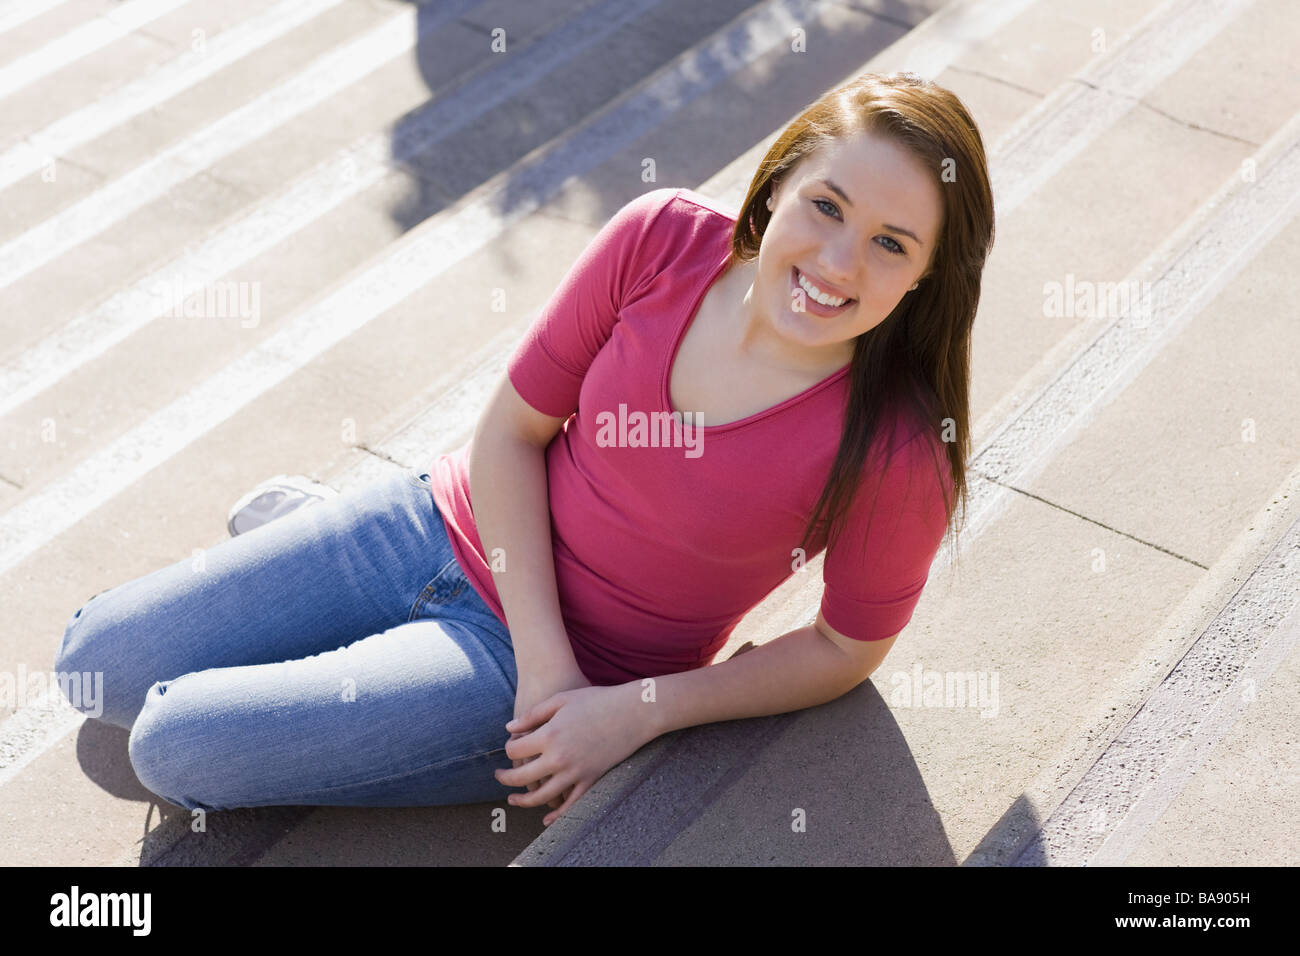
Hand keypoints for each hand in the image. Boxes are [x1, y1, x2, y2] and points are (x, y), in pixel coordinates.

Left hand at [510, 663, 591, 811]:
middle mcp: (560, 757)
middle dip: (505, 779)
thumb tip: (509, 730)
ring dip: (523, 801)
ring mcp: (576, 772)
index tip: (511, 745)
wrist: (633, 711)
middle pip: (522, 777)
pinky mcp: (592, 779)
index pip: (515, 750)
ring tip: (513, 799)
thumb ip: (532, 715)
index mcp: (550, 735)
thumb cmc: (597, 699)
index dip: (508, 748)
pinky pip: (571, 804)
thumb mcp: (561, 700)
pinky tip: (545, 817)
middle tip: (498, 777)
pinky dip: (557, 815)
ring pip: (541, 796)